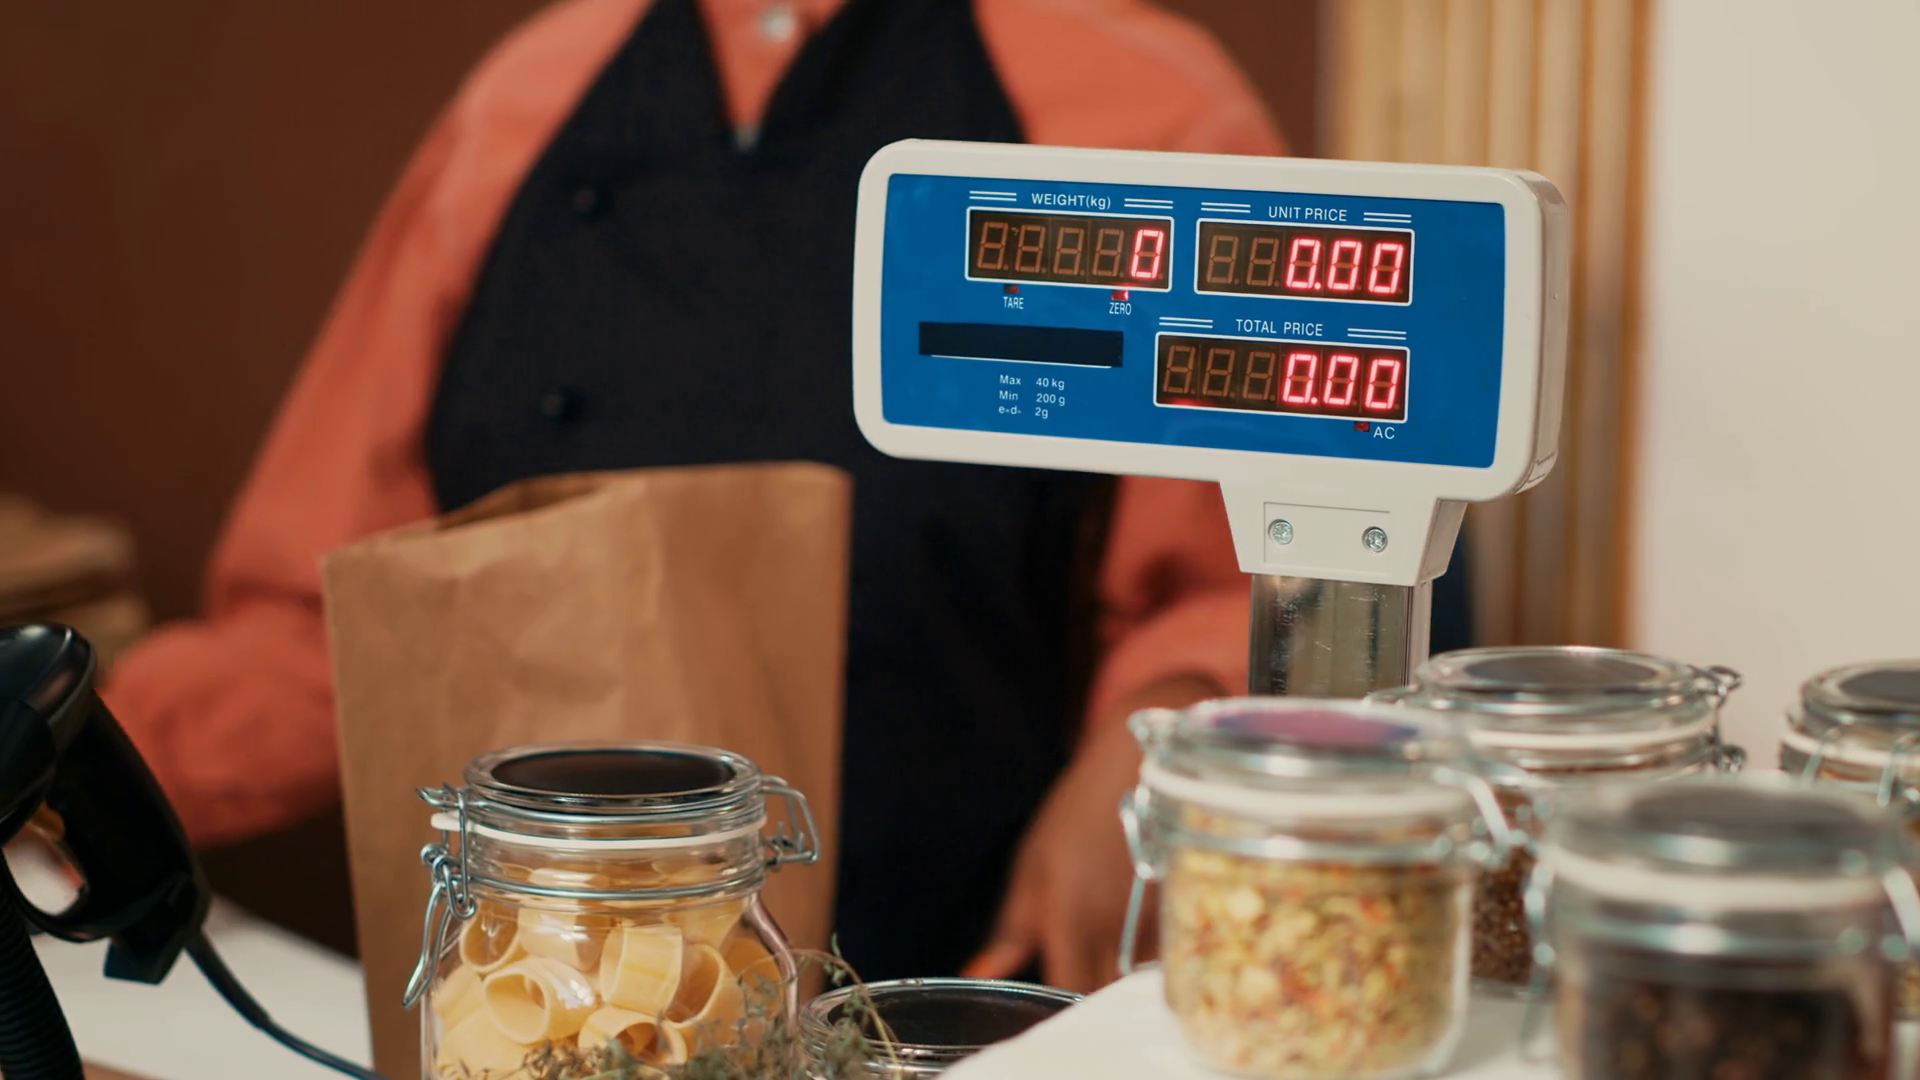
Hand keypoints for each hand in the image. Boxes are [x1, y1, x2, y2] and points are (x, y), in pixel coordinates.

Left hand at [961, 675, 1220, 992]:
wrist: (1141, 761)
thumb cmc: (1077, 811)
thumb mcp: (1030, 863)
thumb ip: (1010, 929)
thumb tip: (979, 972)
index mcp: (1069, 921)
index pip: (1067, 995)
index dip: (1060, 1008)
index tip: (1053, 1003)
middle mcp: (1115, 931)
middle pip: (1106, 996)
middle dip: (1095, 998)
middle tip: (1083, 981)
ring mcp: (1156, 923)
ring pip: (1141, 980)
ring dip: (1127, 979)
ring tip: (1114, 955)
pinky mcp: (1187, 911)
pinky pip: (1171, 956)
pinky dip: (1156, 959)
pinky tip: (1145, 939)